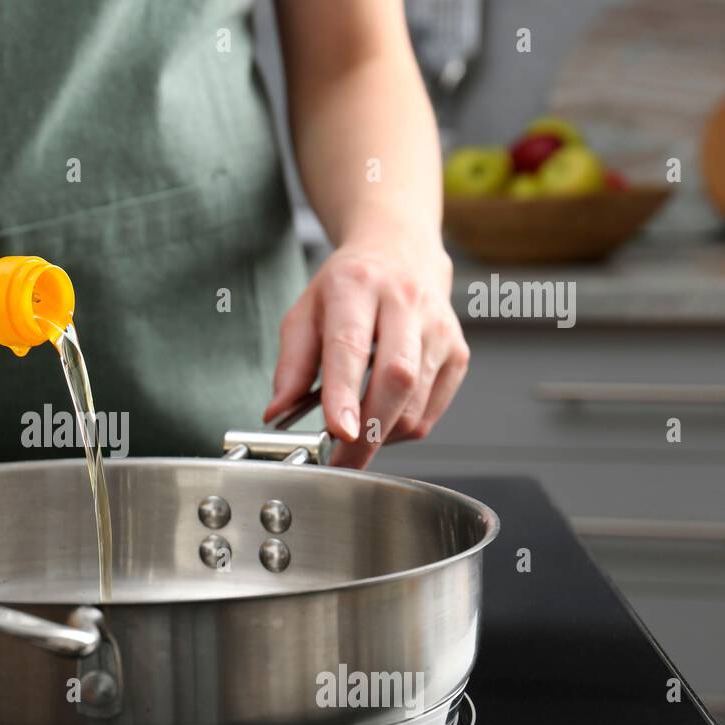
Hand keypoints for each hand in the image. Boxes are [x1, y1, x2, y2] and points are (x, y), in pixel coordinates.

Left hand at [263, 227, 468, 468]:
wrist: (401, 252)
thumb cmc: (348, 286)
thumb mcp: (305, 312)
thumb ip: (290, 365)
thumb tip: (277, 412)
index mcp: (357, 287)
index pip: (351, 347)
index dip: (345, 394)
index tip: (338, 431)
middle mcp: (405, 303)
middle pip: (396, 379)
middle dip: (368, 432)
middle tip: (340, 462)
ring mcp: (438, 329)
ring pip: (416, 403)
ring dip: (382, 435)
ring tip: (356, 433)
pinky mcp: (458, 353)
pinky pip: (431, 412)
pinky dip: (402, 429)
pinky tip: (382, 417)